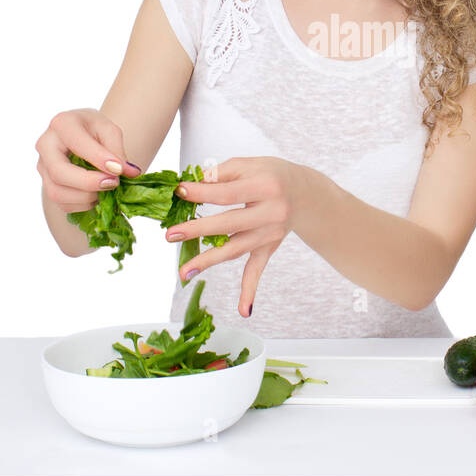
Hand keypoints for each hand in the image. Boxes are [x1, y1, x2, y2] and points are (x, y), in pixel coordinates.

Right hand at [36, 108, 142, 212]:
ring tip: (107, 189)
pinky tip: (97, 195)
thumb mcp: (110, 130)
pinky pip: (62, 204)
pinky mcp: (47, 185)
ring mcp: (43, 167)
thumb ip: (118, 150)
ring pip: (57, 192)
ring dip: (86, 197)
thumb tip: (130, 172)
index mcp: (62, 123)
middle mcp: (46, 145)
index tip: (119, 169)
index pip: (76, 143)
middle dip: (88, 183)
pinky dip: (83, 205)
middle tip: (113, 183)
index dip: (98, 158)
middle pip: (59, 172)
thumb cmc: (95, 130)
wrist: (82, 135)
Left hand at [168, 157, 304, 317]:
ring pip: (236, 249)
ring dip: (209, 261)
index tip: (179, 191)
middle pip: (229, 224)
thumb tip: (193, 185)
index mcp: (265, 187)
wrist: (304, 194)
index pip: (227, 193)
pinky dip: (250, 291)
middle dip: (198, 230)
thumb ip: (222, 173)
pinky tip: (244, 311)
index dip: (202, 193)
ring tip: (183, 272)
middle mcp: (271, 213)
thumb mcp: (250, 164)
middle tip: (171, 235)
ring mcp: (270, 234)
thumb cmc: (271, 175)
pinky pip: (258, 270)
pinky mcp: (269, 248)